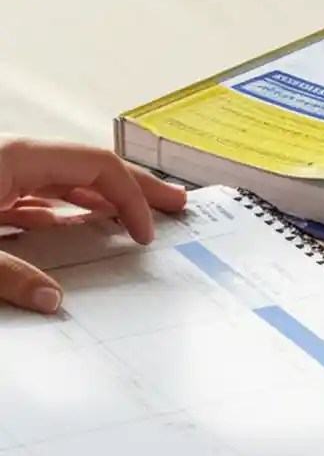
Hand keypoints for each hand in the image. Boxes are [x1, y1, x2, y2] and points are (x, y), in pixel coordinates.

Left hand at [0, 136, 186, 312]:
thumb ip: (9, 273)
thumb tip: (52, 299)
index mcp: (15, 156)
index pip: (97, 166)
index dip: (131, 197)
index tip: (145, 233)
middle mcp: (13, 158)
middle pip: (90, 168)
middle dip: (136, 188)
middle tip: (174, 205)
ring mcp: (1, 173)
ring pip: (66, 181)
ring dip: (104, 198)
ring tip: (134, 214)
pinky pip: (38, 196)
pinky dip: (68, 210)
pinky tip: (79, 226)